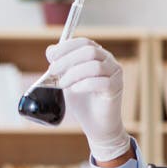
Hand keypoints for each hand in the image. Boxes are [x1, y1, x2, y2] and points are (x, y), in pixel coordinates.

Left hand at [46, 37, 130, 161]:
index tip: (51, 56)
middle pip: (89, 51)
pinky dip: (84, 84)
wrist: (96, 125)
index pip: (84, 42)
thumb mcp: (68, 80)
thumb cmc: (83, 102)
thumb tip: (50, 50)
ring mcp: (115, 74)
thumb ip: (62, 66)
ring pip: (94, 66)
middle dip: (67, 60)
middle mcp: (109, 61)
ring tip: (63, 84)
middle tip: (52, 71)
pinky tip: (75, 90)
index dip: (67, 47)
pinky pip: (101, 82)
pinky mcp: (116, 89)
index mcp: (98, 56)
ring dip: (74, 74)